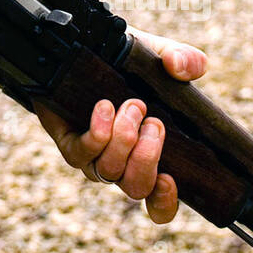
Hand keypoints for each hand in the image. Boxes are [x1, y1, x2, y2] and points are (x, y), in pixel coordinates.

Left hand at [34, 30, 208, 222]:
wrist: (83, 48)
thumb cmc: (128, 62)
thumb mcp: (161, 56)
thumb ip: (185, 59)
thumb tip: (183, 67)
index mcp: (148, 155)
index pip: (158, 203)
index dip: (164, 203)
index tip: (169, 179)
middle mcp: (120, 163)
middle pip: (136, 187)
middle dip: (148, 158)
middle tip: (153, 122)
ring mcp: (93, 155)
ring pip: (109, 171)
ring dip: (124, 140)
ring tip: (132, 106)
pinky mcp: (68, 141)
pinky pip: (81, 152)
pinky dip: (98, 132)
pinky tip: (105, 107)